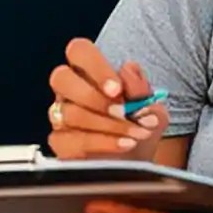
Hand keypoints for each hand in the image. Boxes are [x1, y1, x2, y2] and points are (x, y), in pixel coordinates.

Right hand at [48, 38, 168, 160]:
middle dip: (94, 96)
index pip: (79, 51)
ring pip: (69, 112)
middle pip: (61, 77)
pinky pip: (71, 140)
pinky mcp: (60, 143)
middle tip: (123, 111)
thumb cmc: (139, 126)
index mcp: (89, 71)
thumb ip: (142, 89)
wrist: (139, 162)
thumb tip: (127, 70)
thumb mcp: (151, 107)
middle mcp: (69, 90)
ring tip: (136, 132)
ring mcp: (61, 116)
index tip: (118, 89)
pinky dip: (101, 142)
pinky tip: (124, 144)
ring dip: (108, 124)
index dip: (95, 67)